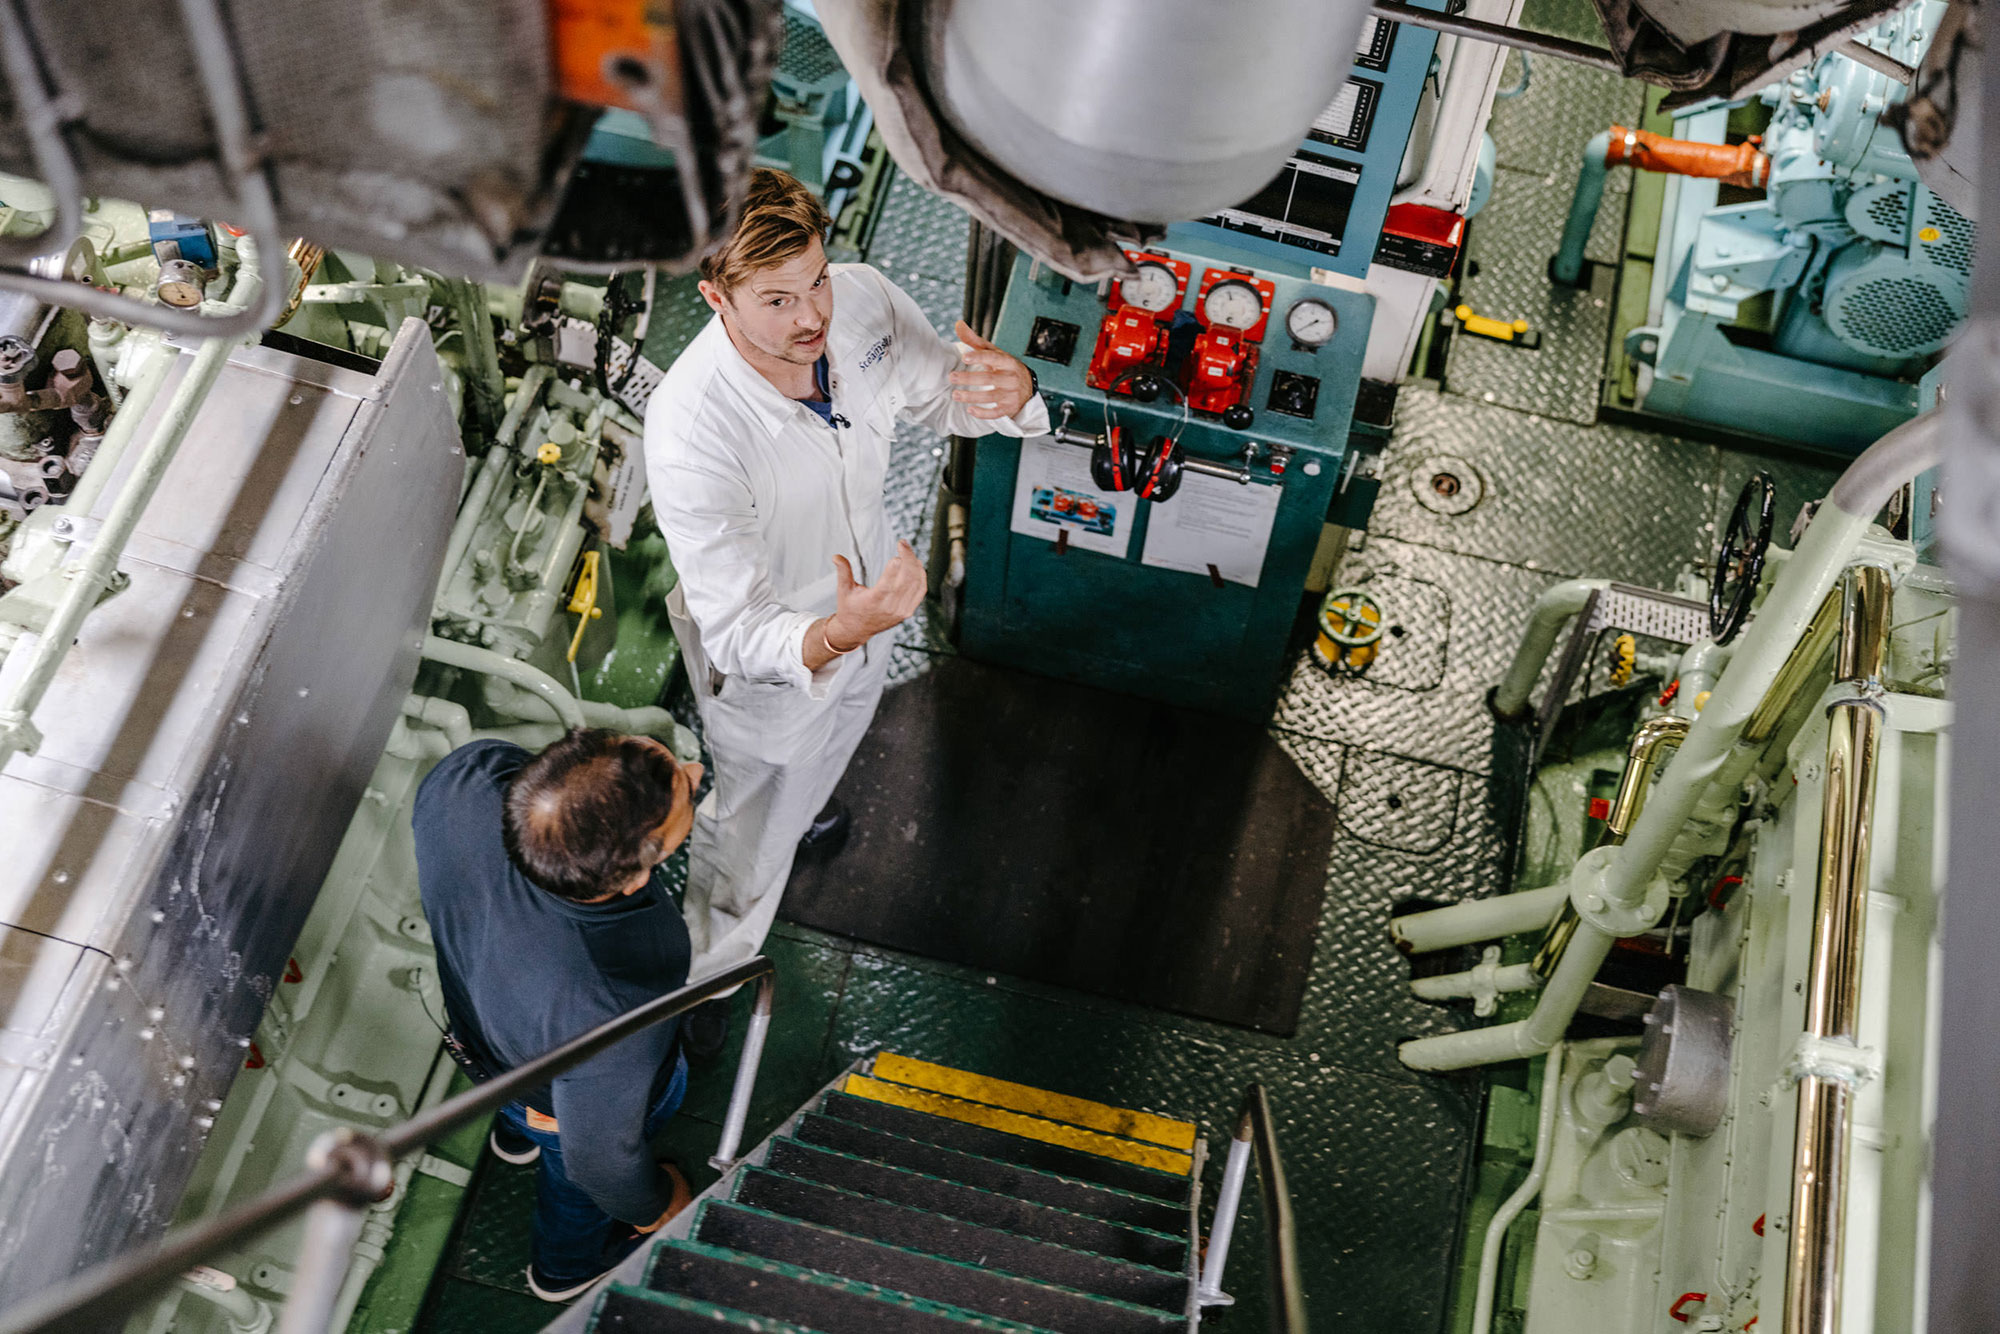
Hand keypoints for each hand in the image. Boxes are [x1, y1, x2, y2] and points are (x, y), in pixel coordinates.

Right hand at [804, 541, 926, 668]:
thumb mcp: (844, 590)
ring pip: (915, 584)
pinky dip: (921, 576)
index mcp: (873, 602)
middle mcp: (889, 608)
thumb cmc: (849, 608)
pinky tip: (916, 563)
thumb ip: (843, 572)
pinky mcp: (908, 612)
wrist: (856, 630)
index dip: (894, 571)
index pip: (887, 587)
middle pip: (906, 581)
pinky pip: (920, 591)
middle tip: (903, 543)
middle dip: (908, 559)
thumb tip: (836, 556)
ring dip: (915, 564)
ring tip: (907, 550)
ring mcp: (901, 611)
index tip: (896, 556)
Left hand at [949, 319, 1034, 419]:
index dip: (979, 357)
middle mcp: (1011, 378)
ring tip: (955, 395)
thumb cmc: (1004, 367)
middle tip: (951, 377)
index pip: (993, 358)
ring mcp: (1011, 394)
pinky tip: (970, 410)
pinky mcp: (1009, 408)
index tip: (964, 356)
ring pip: (990, 397)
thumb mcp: (994, 352)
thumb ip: (975, 341)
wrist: (1027, 386)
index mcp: (1007, 362)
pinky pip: (996, 413)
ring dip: (971, 397)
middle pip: (988, 379)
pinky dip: (983, 413)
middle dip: (969, 378)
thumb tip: (957, 324)